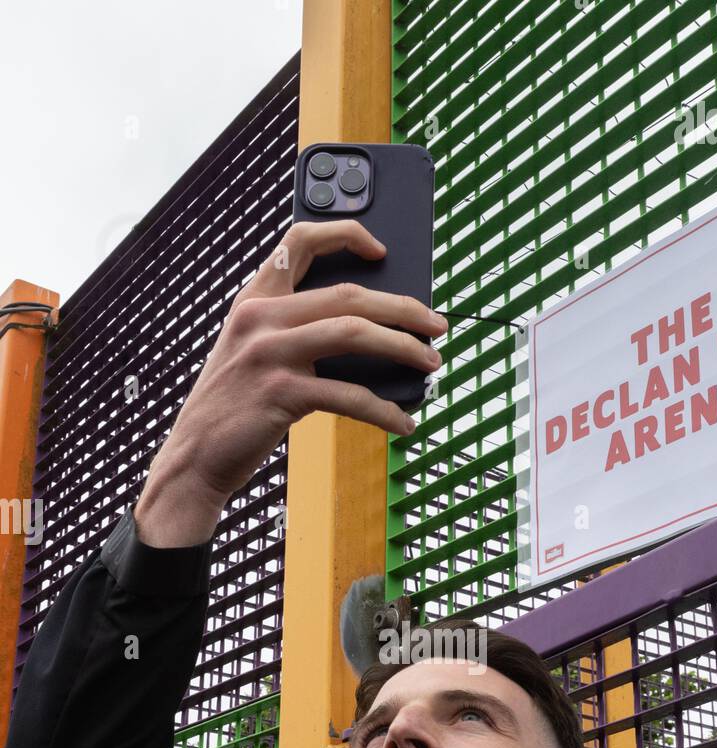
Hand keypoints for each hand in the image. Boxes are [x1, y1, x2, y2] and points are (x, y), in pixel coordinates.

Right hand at [136, 219, 446, 536]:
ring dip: (403, 347)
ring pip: (354, 333)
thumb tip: (368, 335)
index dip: (345, 233)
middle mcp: (260, 317)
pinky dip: (385, 410)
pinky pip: (349, 395)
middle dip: (403, 307)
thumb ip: (291, 332)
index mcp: (253, 300)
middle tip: (436, 324)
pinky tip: (403, 421)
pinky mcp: (281, 394)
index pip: (298, 241)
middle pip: (348, 292)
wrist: (193, 458)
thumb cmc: (231, 410)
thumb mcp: (250, 354)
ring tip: (431, 363)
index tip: (381, 248)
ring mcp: (269, 354)